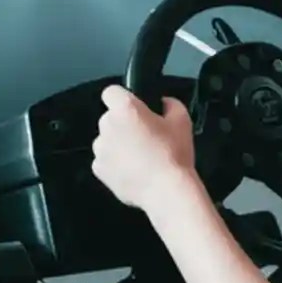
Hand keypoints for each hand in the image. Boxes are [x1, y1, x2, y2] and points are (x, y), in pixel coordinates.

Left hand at [91, 85, 196, 210]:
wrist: (167, 190)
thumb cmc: (174, 155)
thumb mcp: (182, 121)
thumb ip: (170, 104)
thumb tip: (164, 103)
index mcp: (125, 108)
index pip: (111, 92)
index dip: (123, 99)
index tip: (134, 108)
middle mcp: (108, 125)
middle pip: (110, 118)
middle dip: (123, 124)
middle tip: (144, 136)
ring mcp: (101, 148)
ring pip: (107, 140)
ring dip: (118, 144)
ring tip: (140, 157)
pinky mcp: (99, 169)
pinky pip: (105, 160)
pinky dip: (115, 163)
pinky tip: (134, 170)